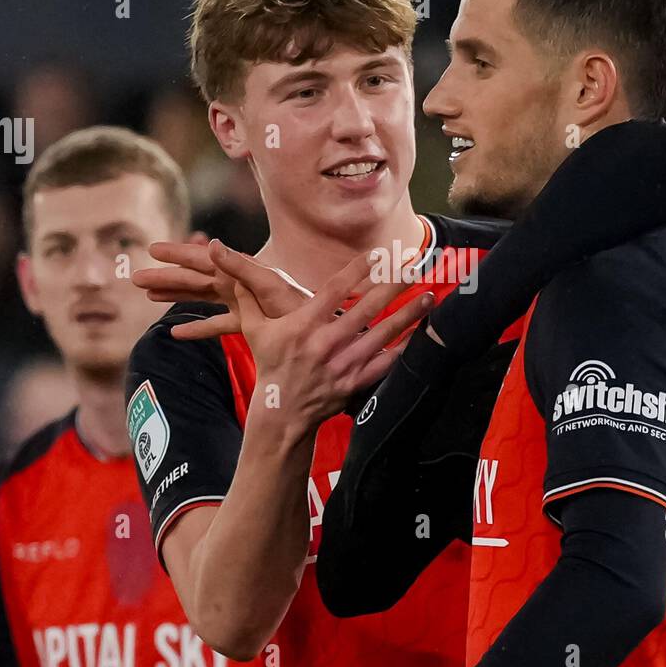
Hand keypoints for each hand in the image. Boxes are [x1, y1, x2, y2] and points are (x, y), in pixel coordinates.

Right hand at [133, 239, 311, 339]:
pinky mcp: (248, 323)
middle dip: (167, 276)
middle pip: (195, 278)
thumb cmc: (300, 307)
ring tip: (148, 294)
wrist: (322, 331)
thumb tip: (211, 244)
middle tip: (134, 277)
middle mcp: (239, 284)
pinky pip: (217, 324)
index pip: (203, 259)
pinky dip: (198, 328)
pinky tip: (176, 333)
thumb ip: (241, 268)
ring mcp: (243, 303)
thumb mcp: (270, 286)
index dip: (178, 254)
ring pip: (201, 297)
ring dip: (176, 295)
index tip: (152, 249)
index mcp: (242, 272)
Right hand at [232, 249, 433, 426]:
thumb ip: (249, 301)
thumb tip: (236, 275)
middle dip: (393, 285)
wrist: (281, 412)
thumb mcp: (255, 332)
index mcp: (304, 325)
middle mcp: (327, 342)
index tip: (378, 253)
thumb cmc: (270, 367)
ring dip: (408, 314)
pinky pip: (385, 364)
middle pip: (367, 308)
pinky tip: (422, 334)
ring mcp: (344, 364)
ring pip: (383, 335)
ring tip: (429, 295)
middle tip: (414, 266)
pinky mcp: (355, 381)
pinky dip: (404, 349)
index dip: (357, 270)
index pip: (334, 290)